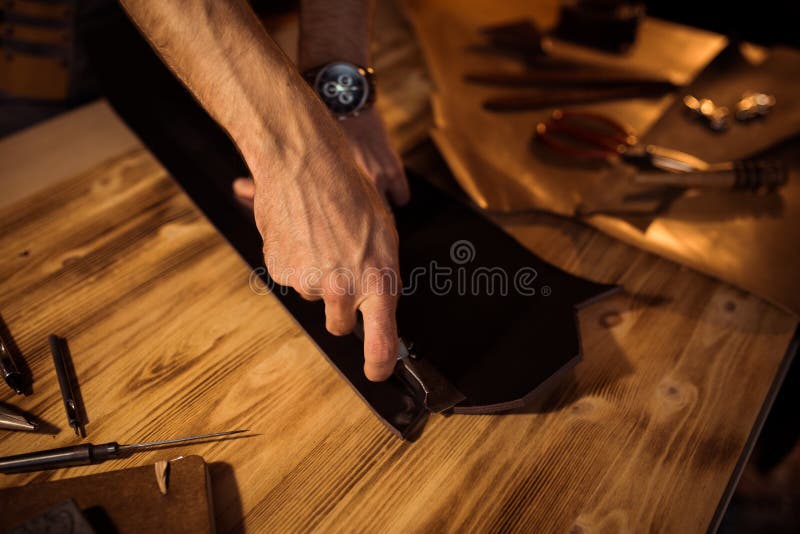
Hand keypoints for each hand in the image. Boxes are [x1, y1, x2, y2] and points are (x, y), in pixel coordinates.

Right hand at [247, 113, 400, 381]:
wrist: (304, 163)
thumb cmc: (350, 191)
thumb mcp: (382, 233)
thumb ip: (379, 273)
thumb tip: (376, 301)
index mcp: (378, 279)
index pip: (382, 340)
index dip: (380, 363)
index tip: (379, 373)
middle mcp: (343, 289)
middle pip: (340, 324)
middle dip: (342, 307)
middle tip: (342, 270)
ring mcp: (309, 283)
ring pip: (313, 296)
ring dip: (318, 277)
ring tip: (321, 236)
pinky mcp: (281, 272)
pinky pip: (290, 278)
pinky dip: (295, 262)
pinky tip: (300, 233)